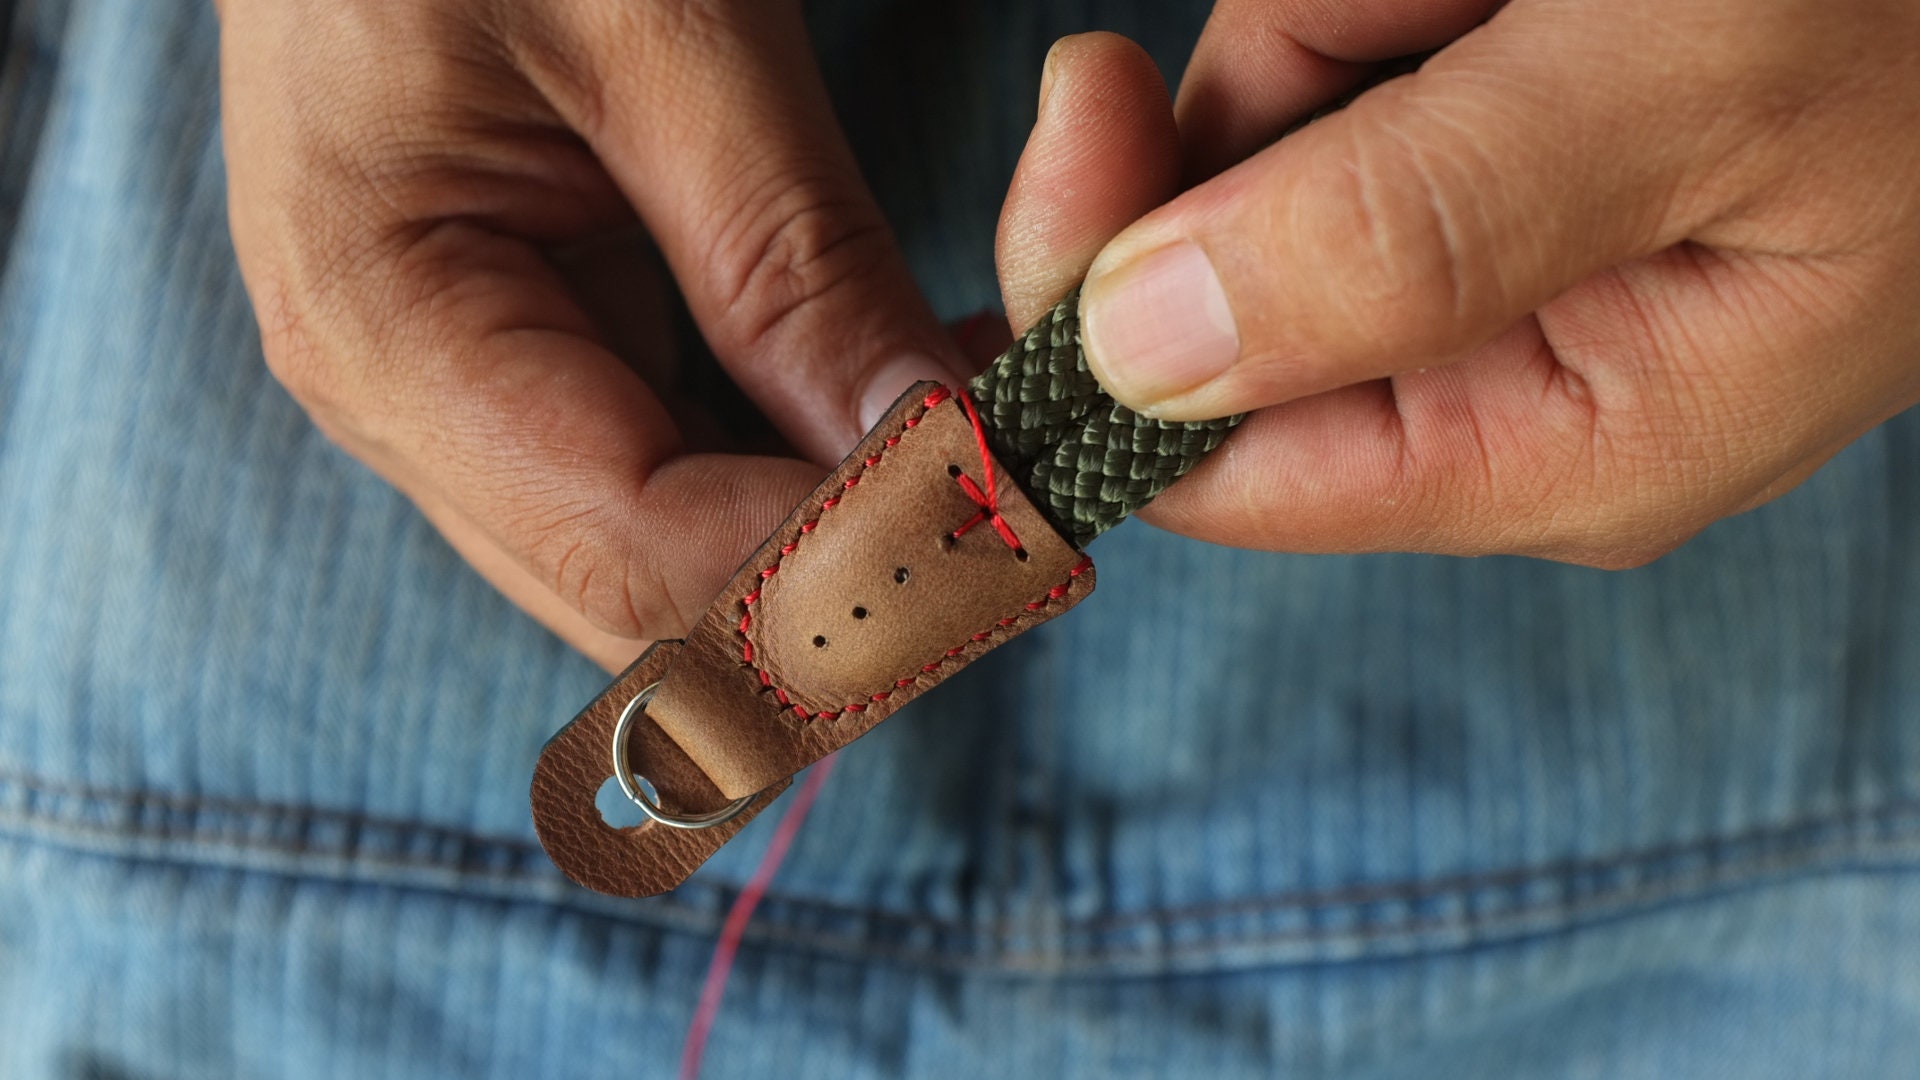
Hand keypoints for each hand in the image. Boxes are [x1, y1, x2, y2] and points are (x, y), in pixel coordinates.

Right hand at [219, 0, 968, 669]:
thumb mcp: (662, 30)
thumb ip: (793, 263)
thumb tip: (935, 464)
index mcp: (390, 333)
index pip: (641, 552)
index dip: (843, 574)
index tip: (1023, 533)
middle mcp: (407, 404)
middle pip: (654, 593)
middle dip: (852, 575)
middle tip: (1039, 505)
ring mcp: (461, 389)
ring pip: (683, 552)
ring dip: (848, 523)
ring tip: (1000, 433)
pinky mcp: (528, 351)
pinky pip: (687, 461)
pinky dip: (818, 450)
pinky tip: (927, 390)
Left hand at [1002, 4, 1919, 568]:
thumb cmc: (1913, 8)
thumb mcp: (1684, 96)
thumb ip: (1406, 235)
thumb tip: (1132, 355)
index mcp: (1558, 445)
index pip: (1219, 464)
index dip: (1104, 310)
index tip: (1089, 111)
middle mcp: (1510, 380)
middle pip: (1228, 268)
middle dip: (1299, 78)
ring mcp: (1506, 254)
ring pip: (1282, 126)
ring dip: (1358, 5)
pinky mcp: (1502, 144)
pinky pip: (1351, 49)